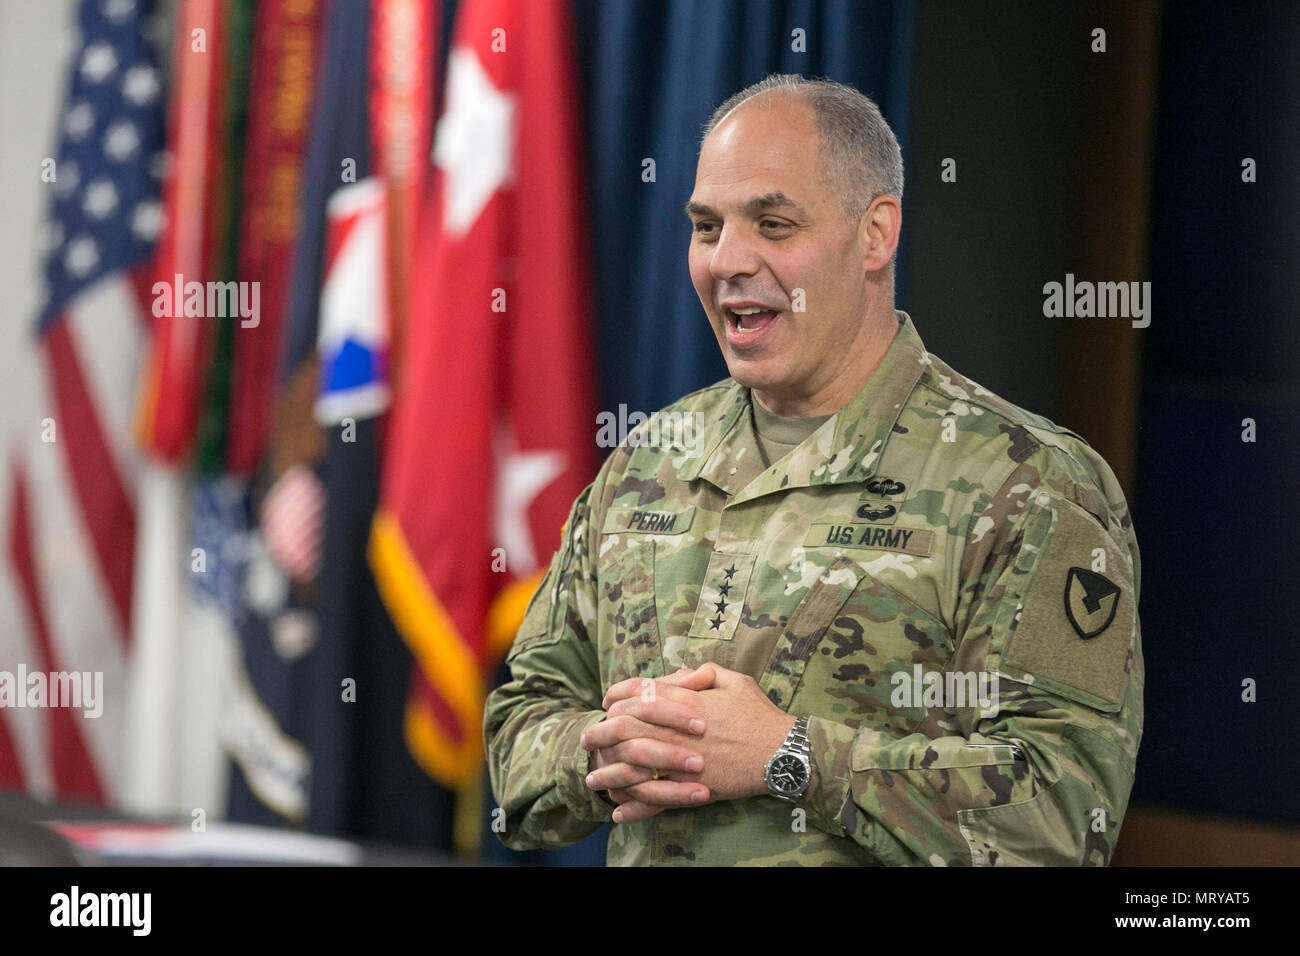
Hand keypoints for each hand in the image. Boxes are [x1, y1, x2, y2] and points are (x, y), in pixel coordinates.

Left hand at [589, 663, 797, 822]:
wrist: (782, 753)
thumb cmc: (759, 715)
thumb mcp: (734, 680)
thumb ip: (701, 673)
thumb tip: (676, 675)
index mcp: (686, 701)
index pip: (639, 694)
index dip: (617, 697)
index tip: (606, 703)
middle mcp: (678, 731)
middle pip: (627, 728)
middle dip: (601, 733)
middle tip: (587, 739)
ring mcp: (683, 762)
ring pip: (634, 766)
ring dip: (609, 772)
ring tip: (593, 779)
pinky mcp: (691, 788)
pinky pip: (655, 799)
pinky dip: (634, 807)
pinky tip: (618, 811)